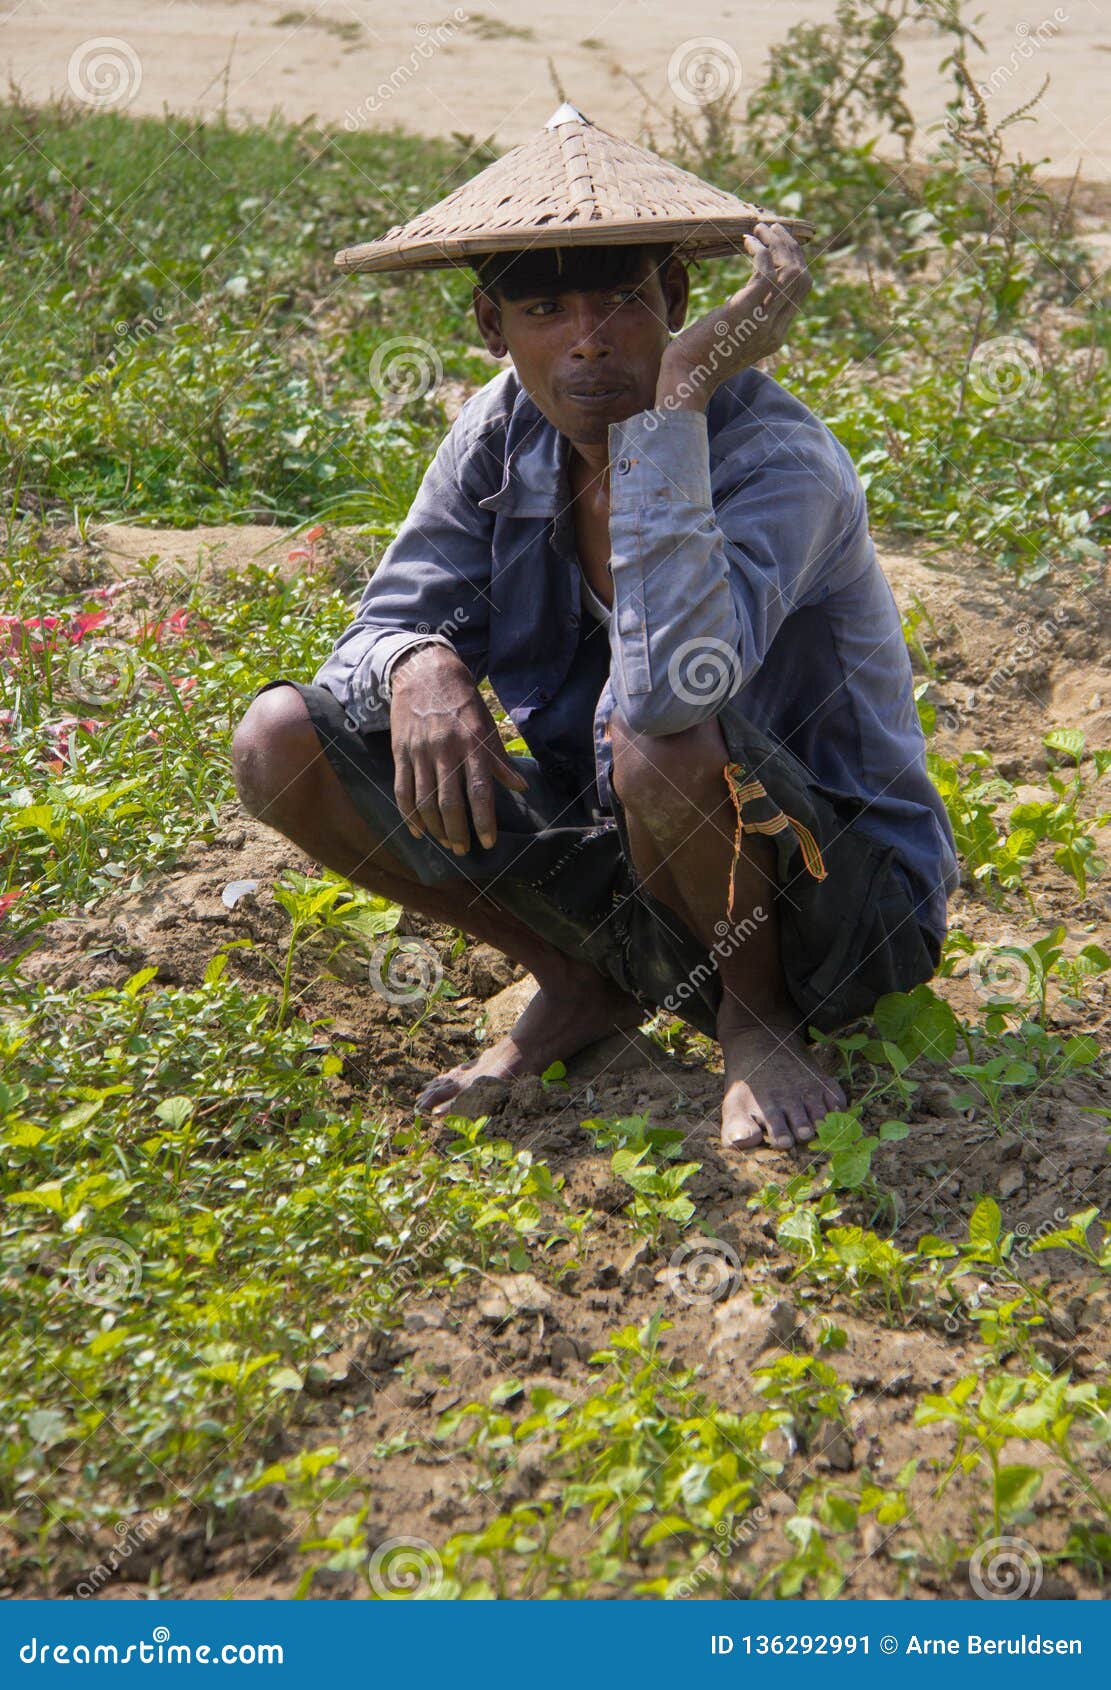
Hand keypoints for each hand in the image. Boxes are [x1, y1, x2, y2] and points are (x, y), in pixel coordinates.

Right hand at [389, 644, 527, 853]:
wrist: (423, 671)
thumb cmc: (461, 700)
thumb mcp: (485, 725)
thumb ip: (499, 759)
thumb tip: (520, 787)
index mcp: (472, 744)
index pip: (480, 791)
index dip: (484, 821)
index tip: (488, 842)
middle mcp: (446, 750)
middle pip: (450, 803)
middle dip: (457, 832)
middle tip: (464, 850)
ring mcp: (420, 752)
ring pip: (425, 801)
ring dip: (436, 828)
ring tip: (446, 842)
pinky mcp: (400, 752)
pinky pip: (402, 790)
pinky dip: (408, 815)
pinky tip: (418, 830)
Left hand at [655, 221, 811, 410]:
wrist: (686, 379)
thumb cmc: (699, 359)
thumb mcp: (732, 339)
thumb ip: (746, 320)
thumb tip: (744, 298)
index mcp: (775, 336)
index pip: (800, 291)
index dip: (795, 261)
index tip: (779, 243)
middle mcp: (775, 329)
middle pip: (802, 278)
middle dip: (791, 248)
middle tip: (774, 228)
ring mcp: (763, 321)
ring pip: (789, 272)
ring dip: (778, 243)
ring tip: (761, 227)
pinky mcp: (745, 311)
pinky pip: (766, 272)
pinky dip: (760, 250)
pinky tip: (747, 241)